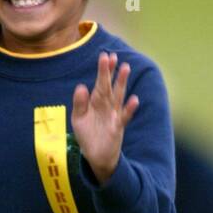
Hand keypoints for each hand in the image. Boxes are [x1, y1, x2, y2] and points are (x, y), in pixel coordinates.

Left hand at [71, 51, 139, 183]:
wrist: (95, 156)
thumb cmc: (87, 135)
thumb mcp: (79, 119)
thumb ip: (79, 104)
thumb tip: (81, 86)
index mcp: (96, 102)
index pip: (100, 83)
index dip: (103, 70)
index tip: (105, 56)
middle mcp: (106, 105)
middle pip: (110, 86)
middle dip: (112, 72)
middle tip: (114, 56)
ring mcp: (114, 115)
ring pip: (119, 96)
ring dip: (122, 83)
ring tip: (126, 68)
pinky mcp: (118, 128)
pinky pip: (124, 116)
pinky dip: (129, 109)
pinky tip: (134, 99)